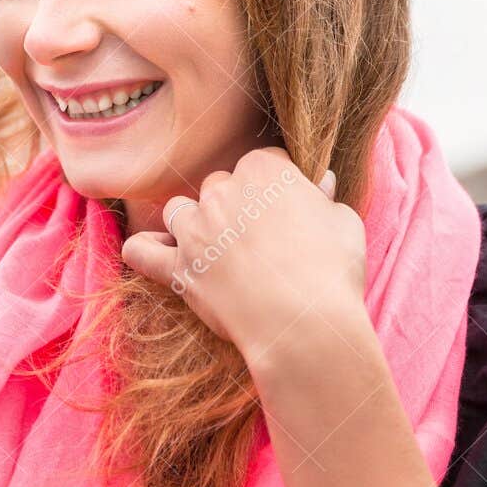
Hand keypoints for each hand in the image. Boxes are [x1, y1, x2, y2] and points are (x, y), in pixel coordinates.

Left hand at [120, 146, 369, 365]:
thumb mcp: (344, 224)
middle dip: (235, 205)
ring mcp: (195, 229)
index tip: (287, 209)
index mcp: (265, 171)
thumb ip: (325, 200)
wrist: (304, 324)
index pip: (264, 162)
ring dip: (192, 223)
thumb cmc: (333, 271)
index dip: (277, 187)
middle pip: (219, 185)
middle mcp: (223, 191)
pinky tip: (157, 253)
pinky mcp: (178, 268)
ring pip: (179, 210)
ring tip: (214, 248)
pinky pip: (142, 250)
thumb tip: (321, 184)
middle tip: (257, 238)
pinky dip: (145, 250)